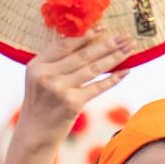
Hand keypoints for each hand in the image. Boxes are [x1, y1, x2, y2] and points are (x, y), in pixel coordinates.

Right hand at [18, 31, 133, 142]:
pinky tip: (126, 71)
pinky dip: (113, 79)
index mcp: (36, 65)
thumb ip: (54, 62)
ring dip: (115, 57)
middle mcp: (46, 75)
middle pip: (82, 55)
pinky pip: (97, 87)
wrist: (34, 135)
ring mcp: (59, 89)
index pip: (64, 45)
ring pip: (93, 69)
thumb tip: (83, 40)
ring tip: (130, 48)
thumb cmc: (40, 105)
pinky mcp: (71, 103)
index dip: (85, 35)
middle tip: (125, 36)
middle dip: (107, 44)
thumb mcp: (39, 80)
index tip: (103, 28)